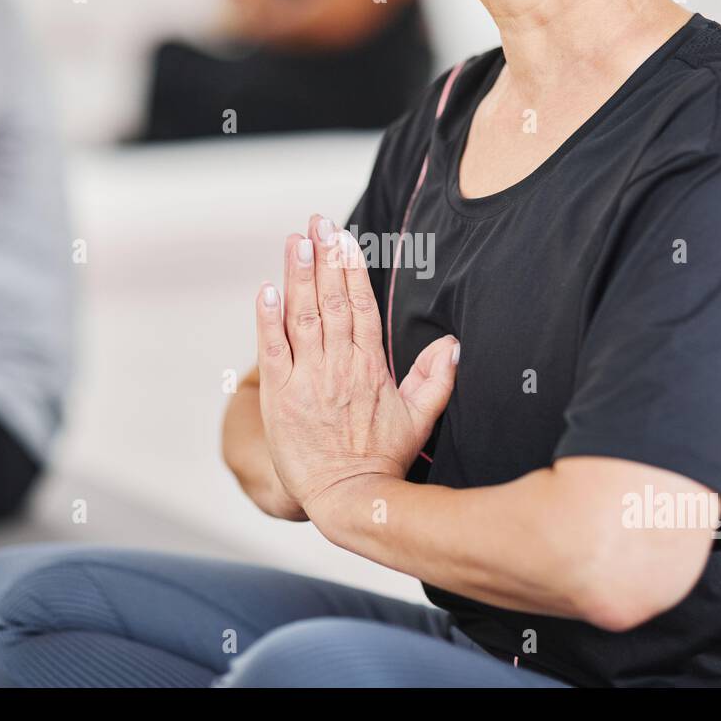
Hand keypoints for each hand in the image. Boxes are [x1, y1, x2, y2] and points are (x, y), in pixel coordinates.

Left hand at [254, 214, 459, 514]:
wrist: (349, 498)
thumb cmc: (383, 459)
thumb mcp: (420, 418)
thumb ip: (436, 379)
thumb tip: (452, 344)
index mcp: (371, 366)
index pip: (361, 305)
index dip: (351, 268)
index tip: (344, 237)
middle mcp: (339, 365)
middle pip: (331, 300)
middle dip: (323, 257)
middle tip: (316, 223)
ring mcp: (308, 378)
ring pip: (302, 316)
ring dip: (297, 275)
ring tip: (295, 240)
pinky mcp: (281, 396)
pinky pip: (272, 349)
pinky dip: (268, 318)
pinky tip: (267, 289)